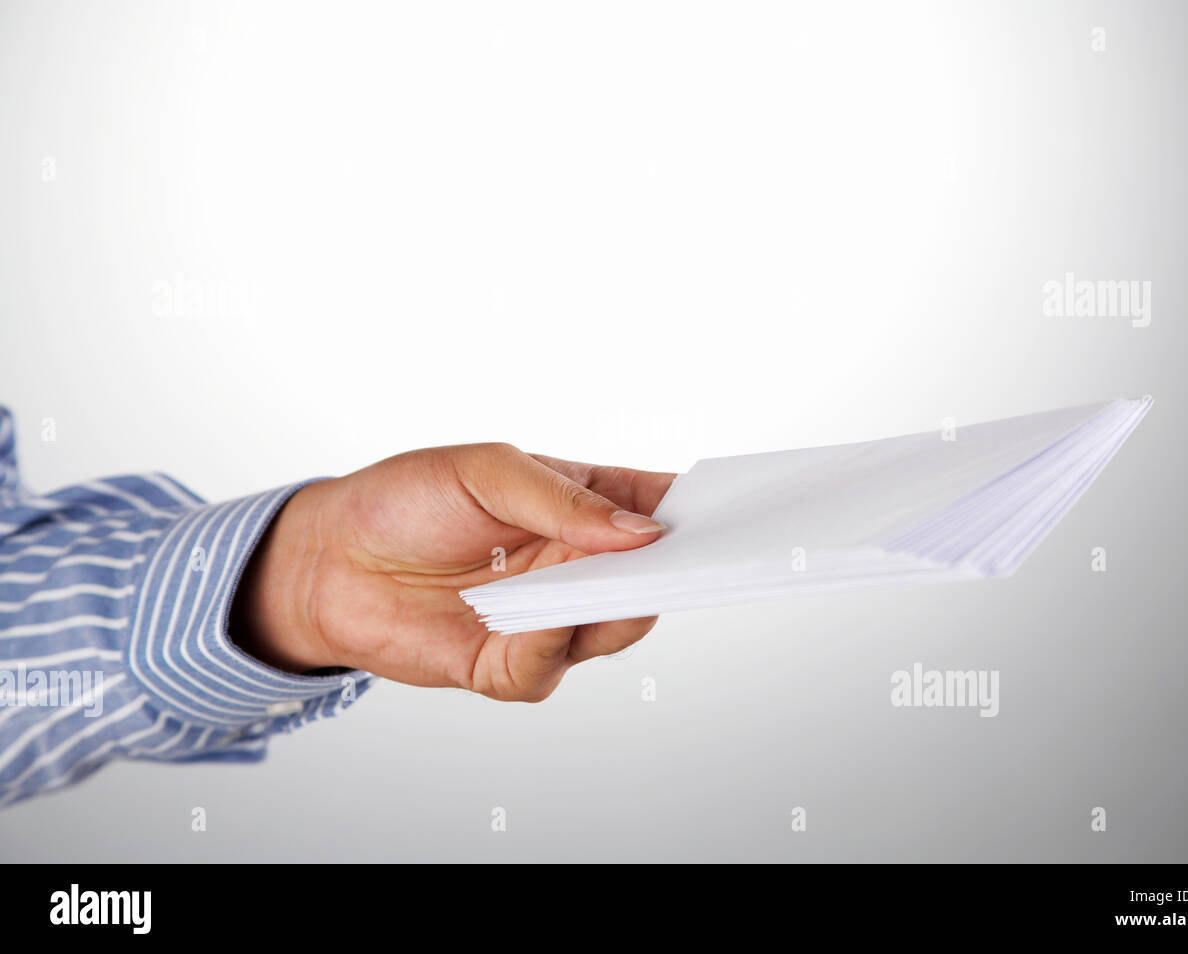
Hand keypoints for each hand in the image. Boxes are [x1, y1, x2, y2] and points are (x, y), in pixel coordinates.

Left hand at [230, 444, 674, 700]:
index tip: (732, 518)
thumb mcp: (487, 471)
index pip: (657, 510)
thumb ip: (563, 502)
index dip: (697, 515)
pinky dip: (550, 646)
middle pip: (648, 579)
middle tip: (686, 565)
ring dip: (611, 611)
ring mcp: (546, 617)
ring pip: (611, 629)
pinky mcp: (506, 662)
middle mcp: (573, 566)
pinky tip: (536, 622)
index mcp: (581, 506)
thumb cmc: (407, 497)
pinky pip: (547, 667)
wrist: (325, 557)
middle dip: (671, 574)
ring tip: (599, 587)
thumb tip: (642, 532)